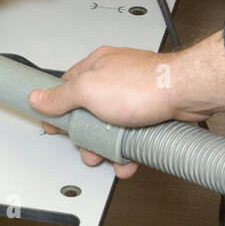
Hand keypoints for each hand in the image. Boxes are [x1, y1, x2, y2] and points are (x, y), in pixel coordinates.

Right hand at [28, 35, 224, 178]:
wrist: (186, 93)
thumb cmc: (143, 84)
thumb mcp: (88, 90)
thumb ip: (60, 96)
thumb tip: (38, 97)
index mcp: (96, 66)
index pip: (67, 87)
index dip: (58, 109)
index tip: (56, 126)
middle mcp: (115, 78)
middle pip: (89, 111)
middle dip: (87, 136)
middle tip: (88, 148)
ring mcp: (134, 95)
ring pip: (112, 126)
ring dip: (108, 147)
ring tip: (109, 158)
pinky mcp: (151, 111)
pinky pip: (133, 134)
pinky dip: (129, 150)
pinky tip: (129, 159)